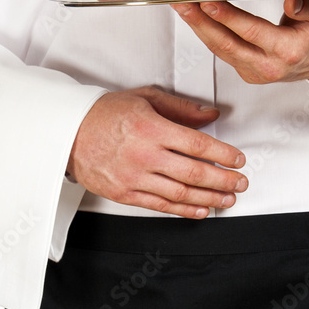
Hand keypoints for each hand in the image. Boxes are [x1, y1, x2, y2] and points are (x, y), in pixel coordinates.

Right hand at [67, 86, 247, 218]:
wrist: (68, 133)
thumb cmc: (105, 113)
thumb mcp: (145, 98)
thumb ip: (181, 108)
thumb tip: (211, 115)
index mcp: (151, 128)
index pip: (197, 145)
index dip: (223, 154)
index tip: (238, 159)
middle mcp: (144, 155)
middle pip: (194, 173)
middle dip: (223, 180)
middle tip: (240, 182)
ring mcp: (134, 177)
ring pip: (180, 193)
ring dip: (209, 197)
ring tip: (227, 198)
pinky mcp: (125, 193)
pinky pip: (160, 205)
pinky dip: (184, 210)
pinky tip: (202, 209)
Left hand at [171, 0, 308, 85]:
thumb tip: (292, 2)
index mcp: (288, 51)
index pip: (251, 32)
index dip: (227, 17)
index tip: (209, 2)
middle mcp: (269, 66)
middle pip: (226, 44)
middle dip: (201, 21)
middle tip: (183, 2)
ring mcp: (255, 73)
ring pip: (220, 50)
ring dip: (199, 27)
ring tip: (183, 6)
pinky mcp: (248, 74)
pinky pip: (223, 54)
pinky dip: (208, 35)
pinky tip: (197, 19)